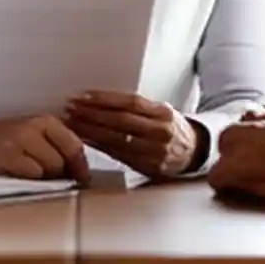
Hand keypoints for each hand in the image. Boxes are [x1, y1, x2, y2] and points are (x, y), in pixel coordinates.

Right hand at [0, 115, 90, 182]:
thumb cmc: (1, 142)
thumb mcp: (32, 137)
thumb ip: (56, 148)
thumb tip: (81, 171)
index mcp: (43, 121)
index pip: (75, 145)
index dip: (81, 166)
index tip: (82, 177)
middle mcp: (34, 127)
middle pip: (64, 162)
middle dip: (60, 175)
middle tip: (48, 178)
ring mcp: (21, 141)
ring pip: (49, 171)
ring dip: (43, 180)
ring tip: (28, 173)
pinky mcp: (9, 156)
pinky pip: (32, 177)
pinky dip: (29, 181)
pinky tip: (17, 175)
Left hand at [64, 91, 201, 177]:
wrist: (194, 152)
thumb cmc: (171, 127)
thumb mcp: (161, 111)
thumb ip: (137, 108)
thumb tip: (100, 101)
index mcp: (163, 113)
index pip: (129, 103)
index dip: (104, 99)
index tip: (83, 96)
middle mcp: (160, 131)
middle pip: (120, 121)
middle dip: (91, 114)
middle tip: (71, 109)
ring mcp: (154, 151)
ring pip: (116, 139)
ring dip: (90, 131)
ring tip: (72, 123)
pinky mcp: (148, 167)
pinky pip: (118, 154)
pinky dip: (99, 146)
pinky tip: (85, 139)